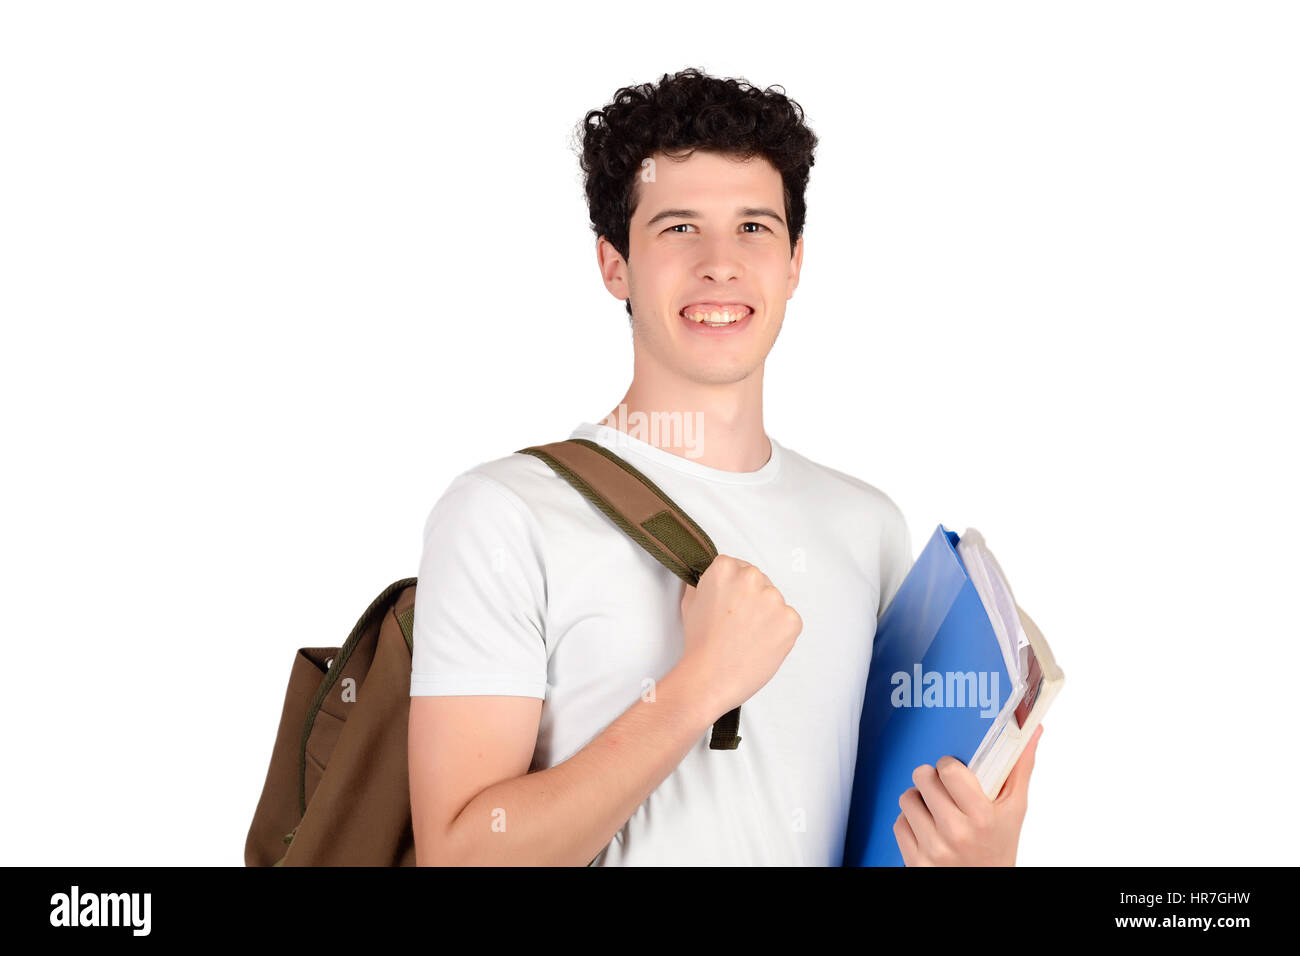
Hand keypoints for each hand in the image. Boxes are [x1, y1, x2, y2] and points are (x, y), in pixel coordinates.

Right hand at [677, 555, 802, 716]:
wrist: (711, 677)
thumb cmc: (700, 643)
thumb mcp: (690, 602)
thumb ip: (703, 582)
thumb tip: (711, 577)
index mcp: (726, 568)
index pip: (737, 567)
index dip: (733, 588)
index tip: (728, 604)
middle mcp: (752, 577)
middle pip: (758, 581)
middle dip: (751, 599)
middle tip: (738, 623)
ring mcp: (774, 598)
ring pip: (774, 601)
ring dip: (766, 614)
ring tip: (748, 636)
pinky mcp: (791, 620)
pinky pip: (788, 619)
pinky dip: (779, 631)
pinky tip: (760, 643)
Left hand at [893, 723, 1043, 865]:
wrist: (985, 883)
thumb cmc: (1000, 845)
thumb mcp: (1014, 810)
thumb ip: (1020, 769)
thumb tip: (1031, 729)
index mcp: (982, 817)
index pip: (949, 770)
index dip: (949, 766)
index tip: (954, 771)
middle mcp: (956, 833)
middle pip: (923, 778)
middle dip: (932, 779)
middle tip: (943, 788)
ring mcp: (934, 849)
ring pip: (908, 799)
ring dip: (919, 800)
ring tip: (935, 808)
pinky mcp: (916, 861)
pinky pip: (899, 823)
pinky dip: (910, 823)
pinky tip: (927, 828)